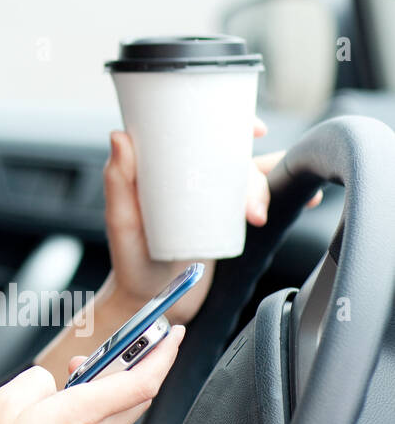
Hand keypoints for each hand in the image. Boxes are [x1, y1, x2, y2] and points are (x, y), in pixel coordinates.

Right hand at [0, 325, 185, 423]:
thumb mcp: (1, 403)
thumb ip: (35, 380)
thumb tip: (49, 380)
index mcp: (76, 416)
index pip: (140, 381)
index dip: (162, 354)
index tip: (171, 335)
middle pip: (137, 398)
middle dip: (133, 369)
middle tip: (118, 351)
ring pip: (112, 418)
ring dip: (100, 397)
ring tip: (65, 391)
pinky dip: (86, 423)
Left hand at [103, 116, 323, 324]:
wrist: (150, 302)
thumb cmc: (128, 259)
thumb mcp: (121, 220)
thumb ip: (118, 182)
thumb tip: (120, 135)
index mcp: (163, 167)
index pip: (198, 130)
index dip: (228, 121)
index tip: (253, 129)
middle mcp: (189, 177)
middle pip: (232, 157)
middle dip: (252, 175)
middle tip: (251, 208)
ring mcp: (210, 199)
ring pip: (250, 178)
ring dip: (270, 187)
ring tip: (261, 215)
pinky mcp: (226, 222)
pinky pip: (258, 202)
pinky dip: (286, 197)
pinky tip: (306, 199)